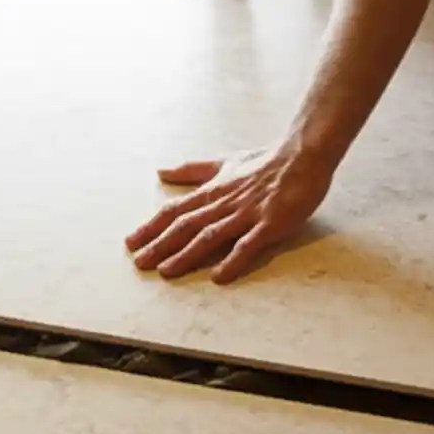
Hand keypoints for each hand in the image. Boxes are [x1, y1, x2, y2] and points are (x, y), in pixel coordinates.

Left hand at [126, 144, 332, 283]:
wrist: (302, 156)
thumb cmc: (264, 162)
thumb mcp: (223, 162)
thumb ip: (192, 170)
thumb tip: (161, 171)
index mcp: (213, 190)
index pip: (175, 210)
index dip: (152, 226)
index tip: (131, 242)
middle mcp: (224, 203)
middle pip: (186, 226)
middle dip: (160, 245)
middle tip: (139, 263)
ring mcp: (246, 214)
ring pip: (210, 236)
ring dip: (186, 254)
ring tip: (166, 271)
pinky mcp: (269, 224)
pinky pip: (248, 244)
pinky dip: (232, 260)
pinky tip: (218, 277)